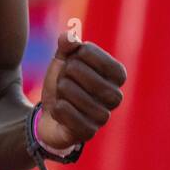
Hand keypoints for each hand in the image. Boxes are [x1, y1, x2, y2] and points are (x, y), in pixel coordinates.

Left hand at [38, 32, 126, 150]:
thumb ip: (67, 45)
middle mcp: (116, 96)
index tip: (74, 60)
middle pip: (83, 74)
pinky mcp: (88, 132)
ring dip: (60, 91)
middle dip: (66, 73)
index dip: (79, 54)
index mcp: (117, 75)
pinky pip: (66, 113)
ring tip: (63, 95)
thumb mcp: (64, 60)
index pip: (96, 56)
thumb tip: (70, 36)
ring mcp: (103, 116)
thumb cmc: (66, 83)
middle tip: (66, 80)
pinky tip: (60, 110)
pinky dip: (57, 109)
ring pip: (72, 93)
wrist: (52, 115)